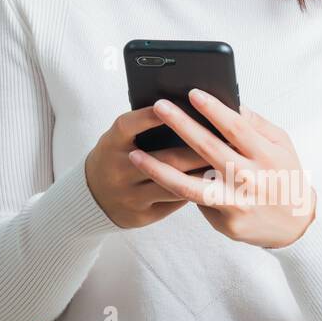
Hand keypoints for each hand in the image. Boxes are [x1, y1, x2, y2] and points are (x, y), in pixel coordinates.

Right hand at [84, 107, 216, 228]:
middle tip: (226, 136)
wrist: (92, 199)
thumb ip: (143, 126)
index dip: (151, 116)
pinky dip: (195, 190)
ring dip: (202, 171)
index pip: (130, 125)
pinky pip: (174, 202)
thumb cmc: (115, 158)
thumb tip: (187, 110)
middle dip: (198, 146)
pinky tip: (215, 182)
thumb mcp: (120, 139)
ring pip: (174, 183)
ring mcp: (130, 195)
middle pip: (164, 157)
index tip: (176, 105)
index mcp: (111, 144)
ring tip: (229, 160)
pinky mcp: (142, 215)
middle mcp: (118, 170)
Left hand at [126, 90, 316, 248]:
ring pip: (190, 185)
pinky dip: (172, 186)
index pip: (236, 127)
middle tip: (159, 106)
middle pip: (208, 149)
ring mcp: (236, 202)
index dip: (213, 109)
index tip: (192, 92)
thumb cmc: (284, 175)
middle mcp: (250, 179)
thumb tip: (229, 101)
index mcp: (266, 155)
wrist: (296, 226)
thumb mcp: (281, 145)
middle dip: (181, 125)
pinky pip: (195, 200)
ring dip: (159, 169)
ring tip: (134, 154)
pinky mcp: (226, 221)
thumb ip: (256, 124)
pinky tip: (150, 174)